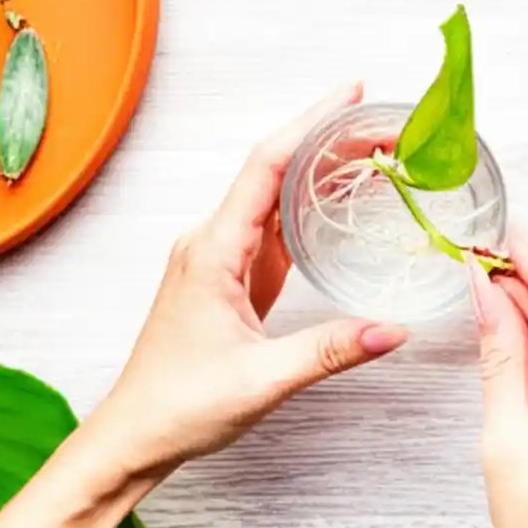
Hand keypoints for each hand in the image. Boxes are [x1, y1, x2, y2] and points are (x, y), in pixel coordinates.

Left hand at [92, 82, 409, 477]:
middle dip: (329, 139)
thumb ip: (330, 350)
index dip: (311, 123)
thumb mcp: (262, 380)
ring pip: (275, 196)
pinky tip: (337, 201)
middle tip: (383, 126)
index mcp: (213, 250)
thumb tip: (392, 330)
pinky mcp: (230, 277)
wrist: (135, 433)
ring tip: (373, 153)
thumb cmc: (179, 405)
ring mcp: (219, 257)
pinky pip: (272, 227)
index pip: (267, 166)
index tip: (350, 94)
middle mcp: (212, 242)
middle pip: (275, 170)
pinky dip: (308, 207)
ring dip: (321, 170)